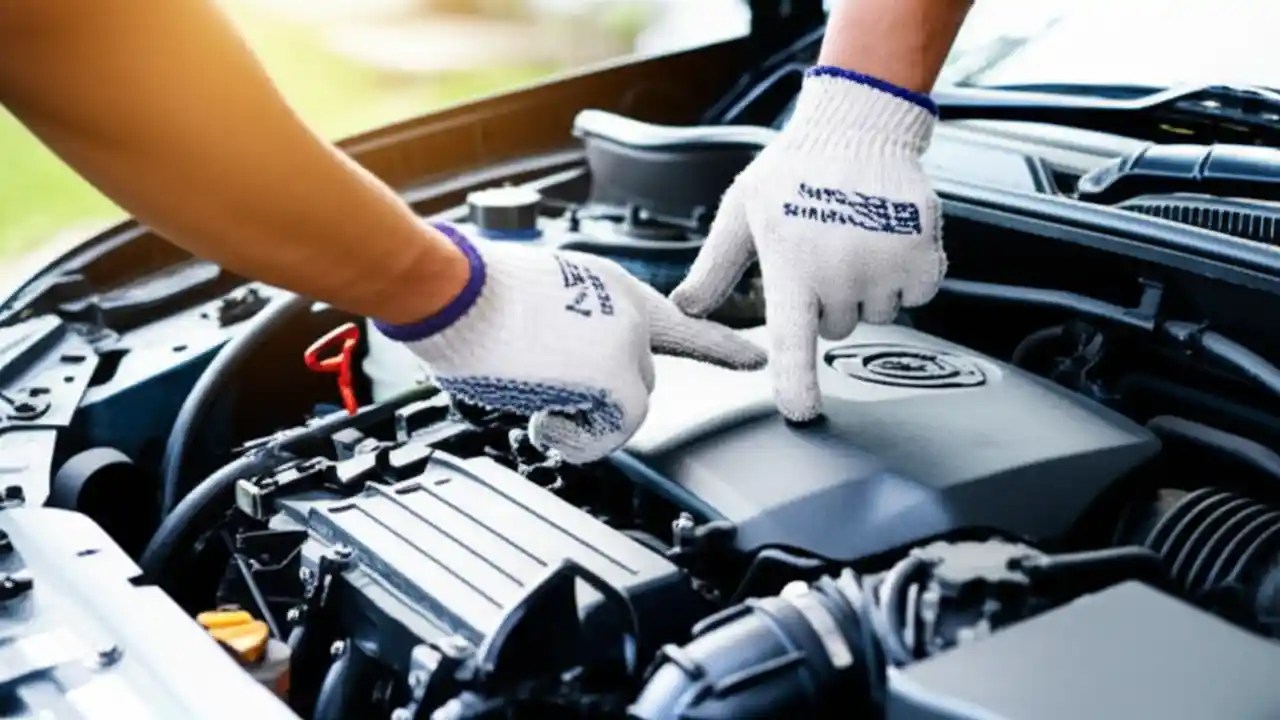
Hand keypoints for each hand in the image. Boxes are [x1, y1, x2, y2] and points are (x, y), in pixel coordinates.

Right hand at [374, 223, 765, 462]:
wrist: (454, 290)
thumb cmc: (473, 297)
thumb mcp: (538, 303)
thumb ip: (570, 334)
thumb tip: (564, 374)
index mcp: (611, 288)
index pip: (679, 320)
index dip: (719, 344)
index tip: (755, 359)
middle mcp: (628, 311)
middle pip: (639, 381)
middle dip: (596, 402)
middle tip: (548, 398)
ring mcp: (626, 341)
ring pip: (627, 407)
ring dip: (583, 420)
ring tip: (541, 403)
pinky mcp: (615, 374)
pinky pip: (615, 430)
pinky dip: (580, 438)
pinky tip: (545, 418)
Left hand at [670, 66, 946, 421]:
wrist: (857, 127)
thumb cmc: (794, 169)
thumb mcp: (742, 214)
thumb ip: (716, 267)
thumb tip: (686, 308)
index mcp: (792, 267)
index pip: (793, 342)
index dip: (797, 383)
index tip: (800, 412)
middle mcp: (840, 273)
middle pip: (837, 328)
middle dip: (830, 302)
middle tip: (824, 250)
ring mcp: (885, 266)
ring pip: (877, 314)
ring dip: (869, 290)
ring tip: (854, 239)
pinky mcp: (923, 255)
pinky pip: (917, 295)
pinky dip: (908, 276)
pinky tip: (887, 239)